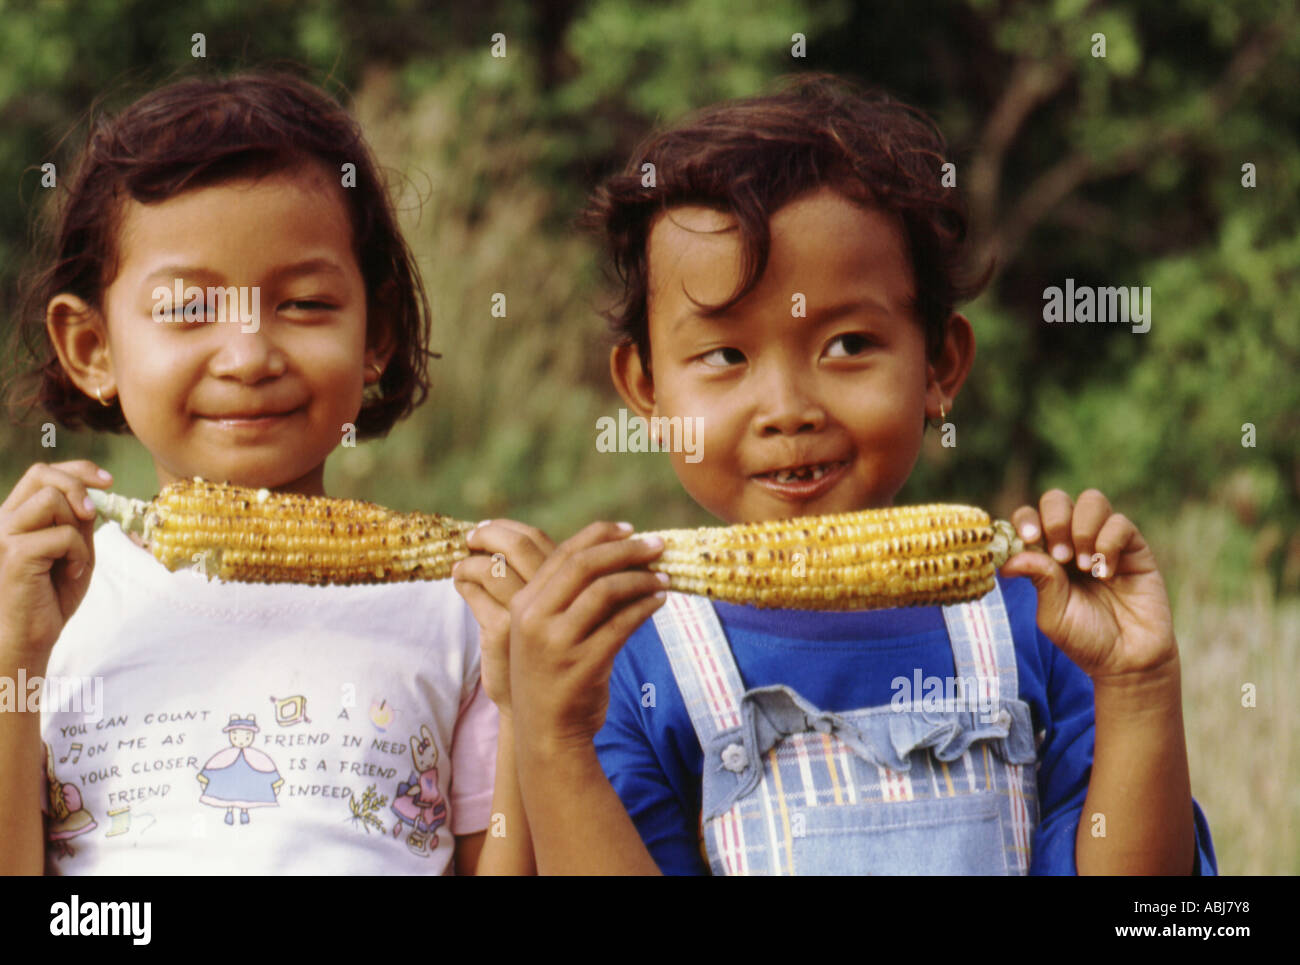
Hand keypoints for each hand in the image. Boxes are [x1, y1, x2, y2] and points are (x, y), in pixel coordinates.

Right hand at [0, 461, 109, 661]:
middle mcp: (3, 519)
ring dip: (76, 529)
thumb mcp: (74, 547)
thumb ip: (76, 518)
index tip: (108, 481)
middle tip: (91, 515)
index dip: (77, 469)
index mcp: (15, 515)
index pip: (41, 472)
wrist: (31, 634)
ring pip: (52, 501)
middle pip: (42, 474)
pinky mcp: (14, 553)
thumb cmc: (52, 593)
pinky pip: (63, 535)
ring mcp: (4, 534)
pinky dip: (78, 553)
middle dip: (77, 487)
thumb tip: (87, 489)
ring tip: (74, 558)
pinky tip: (71, 574)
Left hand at [452, 519, 554, 716]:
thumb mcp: (565, 619)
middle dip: (490, 533)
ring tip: (460, 566)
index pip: (539, 538)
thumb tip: (513, 548)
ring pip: (492, 568)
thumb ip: (552, 586)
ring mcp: (527, 614)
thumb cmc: (561, 661)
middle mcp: (553, 594)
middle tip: (472, 536)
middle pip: (518, 544)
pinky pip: (476, 594)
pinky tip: (459, 584)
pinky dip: (464, 584)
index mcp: (571, 584)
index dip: (509, 527)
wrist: (555, 714)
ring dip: (471, 561)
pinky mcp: (503, 633)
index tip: (486, 525)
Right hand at [507, 522, 666, 753]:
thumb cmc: (554, 676)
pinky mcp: (582, 665)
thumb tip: (620, 555)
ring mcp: (556, 643)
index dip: (600, 535)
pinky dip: (645, 608)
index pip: (564, 553)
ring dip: (641, 579)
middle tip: (657, 545)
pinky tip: (659, 603)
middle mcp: (534, 619)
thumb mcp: (546, 632)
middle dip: (626, 550)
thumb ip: (568, 597)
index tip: (630, 529)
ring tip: (663, 580)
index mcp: (523, 603)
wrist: (546, 734)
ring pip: (605, 591)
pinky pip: (622, 624)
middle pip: (585, 565)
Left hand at [999, 489, 1176, 679]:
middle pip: (1058, 499)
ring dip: (1082, 528)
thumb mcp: (1053, 613)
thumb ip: (1039, 580)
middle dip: (1054, 520)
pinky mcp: (1134, 548)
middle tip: (1060, 556)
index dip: (1026, 520)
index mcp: (1046, 554)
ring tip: (1083, 566)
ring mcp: (1104, 540)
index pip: (1030, 518)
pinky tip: (1106, 574)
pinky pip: (1120, 523)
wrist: (1127, 660)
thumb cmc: (1085, 638)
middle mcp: (1073, 541)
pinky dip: (1109, 543)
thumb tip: (1009, 558)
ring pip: (1091, 500)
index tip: (1029, 539)